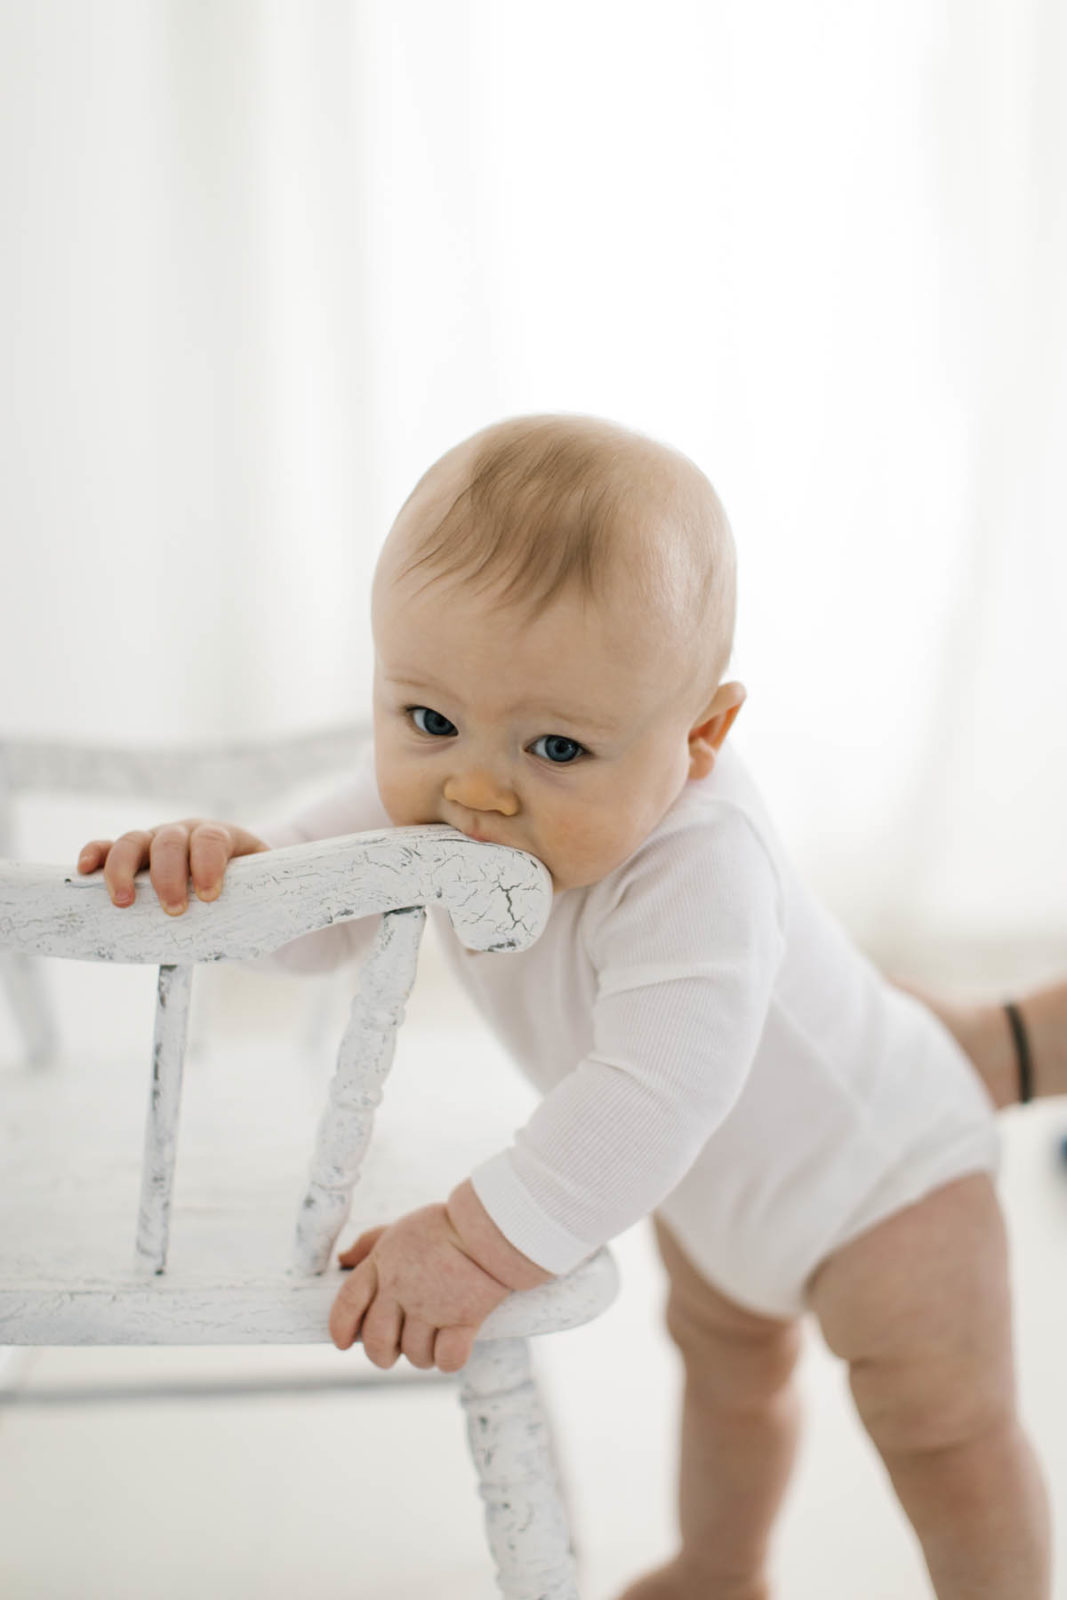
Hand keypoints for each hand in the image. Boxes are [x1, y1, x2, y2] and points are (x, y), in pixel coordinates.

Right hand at [76, 819, 270, 914]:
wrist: (235, 879)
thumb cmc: (249, 889)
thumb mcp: (265, 892)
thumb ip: (269, 901)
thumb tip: (288, 924)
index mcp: (223, 837)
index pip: (214, 840)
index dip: (210, 864)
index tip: (211, 896)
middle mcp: (186, 832)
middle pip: (171, 840)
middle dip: (169, 874)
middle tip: (174, 910)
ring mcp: (156, 840)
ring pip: (134, 841)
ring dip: (124, 870)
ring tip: (123, 903)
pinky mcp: (132, 855)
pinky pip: (108, 848)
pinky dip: (94, 855)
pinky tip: (84, 871)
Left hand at [330, 1204, 514, 1372]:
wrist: (492, 1225)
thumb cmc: (447, 1224)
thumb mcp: (400, 1228)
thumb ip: (369, 1245)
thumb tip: (342, 1260)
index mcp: (383, 1264)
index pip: (348, 1303)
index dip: (340, 1328)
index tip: (343, 1342)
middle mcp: (402, 1290)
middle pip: (377, 1341)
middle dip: (381, 1354)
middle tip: (394, 1351)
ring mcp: (433, 1307)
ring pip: (414, 1354)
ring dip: (421, 1355)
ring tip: (432, 1340)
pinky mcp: (464, 1319)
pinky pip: (447, 1360)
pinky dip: (447, 1360)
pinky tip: (452, 1347)